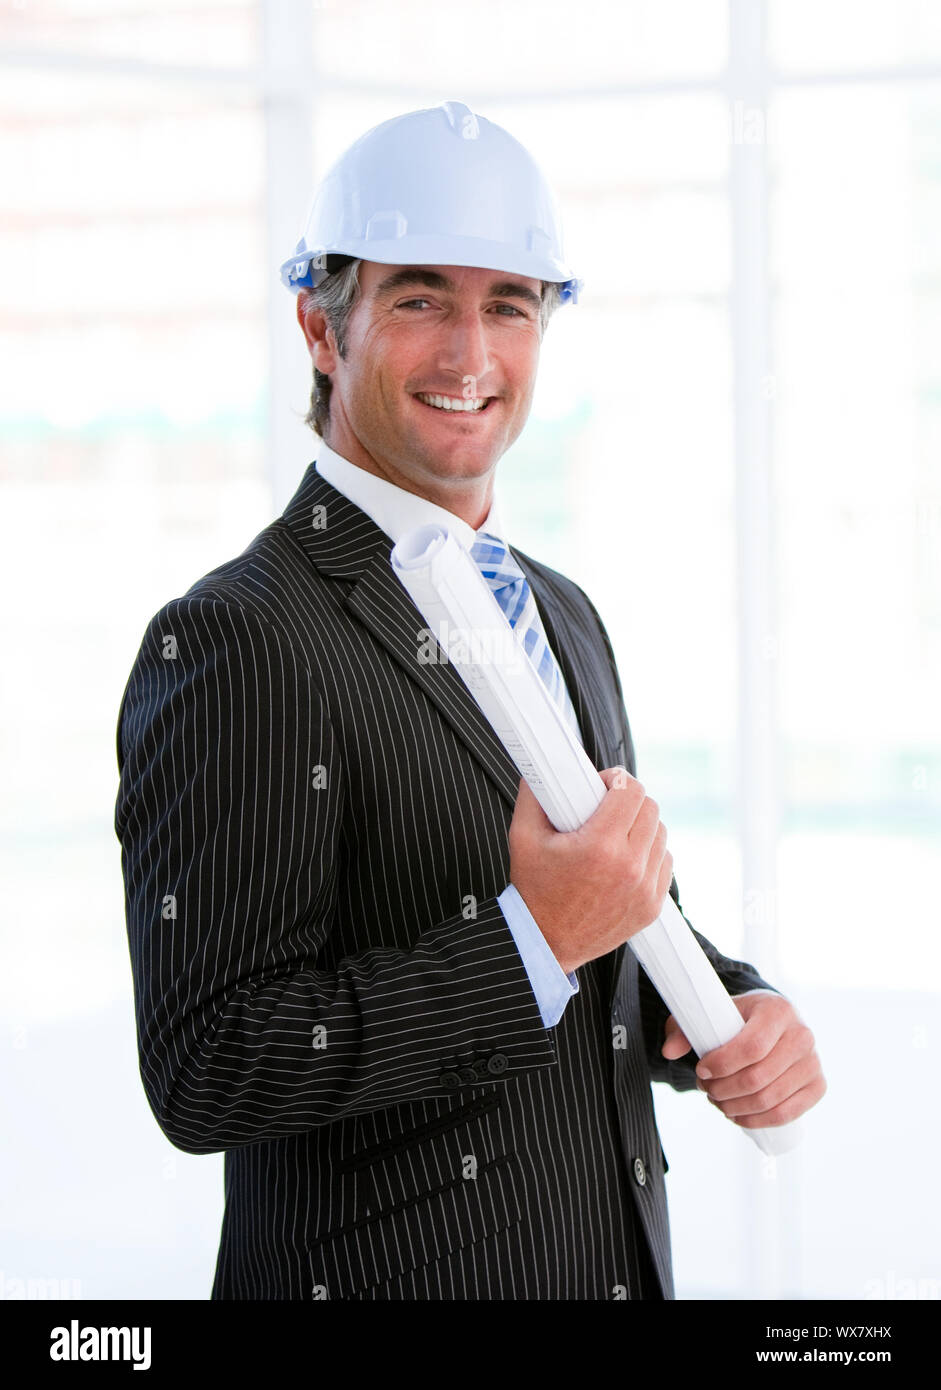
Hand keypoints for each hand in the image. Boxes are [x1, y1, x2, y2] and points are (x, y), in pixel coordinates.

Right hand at [508, 767, 673, 975]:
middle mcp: (629, 867)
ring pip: (661, 834)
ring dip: (641, 827)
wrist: (545, 944)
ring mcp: (645, 889)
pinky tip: (625, 858)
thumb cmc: (535, 893)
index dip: (616, 779)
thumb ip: (532, 796)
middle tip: (607, 808)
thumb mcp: (522, 838)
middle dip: (628, 801)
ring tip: (615, 834)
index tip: (603, 785)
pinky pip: (664, 862)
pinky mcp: (652, 906)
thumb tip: (538, 772)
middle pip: (650, 808)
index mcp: (600, 847)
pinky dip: (649, 855)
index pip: (631, 791)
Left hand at [661, 992, 825, 1128]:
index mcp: (778, 1010)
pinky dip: (756, 1120)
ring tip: (717, 1100)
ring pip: (770, 1099)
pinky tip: (737, 1114)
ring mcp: (813, 1063)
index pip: (752, 1046)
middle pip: (758, 1077)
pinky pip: (786, 1115)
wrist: (772, 1023)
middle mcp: (802, 1035)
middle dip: (723, 1089)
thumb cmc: (738, 1019)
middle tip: (705, 1088)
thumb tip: (668, 1051)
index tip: (700, 1069)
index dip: (722, 1064)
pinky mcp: (817, 1086)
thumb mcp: (711, 1014)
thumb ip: (685, 1029)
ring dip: (735, 1107)